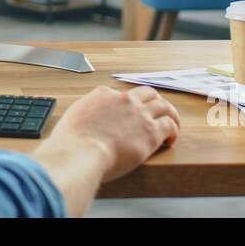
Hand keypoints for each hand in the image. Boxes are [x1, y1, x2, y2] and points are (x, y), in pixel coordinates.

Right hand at [31, 86, 180, 214]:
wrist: (81, 153)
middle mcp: (123, 100)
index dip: (126, 104)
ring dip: (169, 113)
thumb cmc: (71, 143)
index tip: (128, 114)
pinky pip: (169, 125)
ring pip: (163, 105)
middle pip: (146, 93)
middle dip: (153, 100)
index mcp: (102, 95)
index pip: (119, 94)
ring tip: (172, 122)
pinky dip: (173, 130)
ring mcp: (139, 114)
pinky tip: (171, 139)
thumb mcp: (71, 120)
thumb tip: (83, 124)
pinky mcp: (151, 132)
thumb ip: (82, 116)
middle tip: (157, 110)